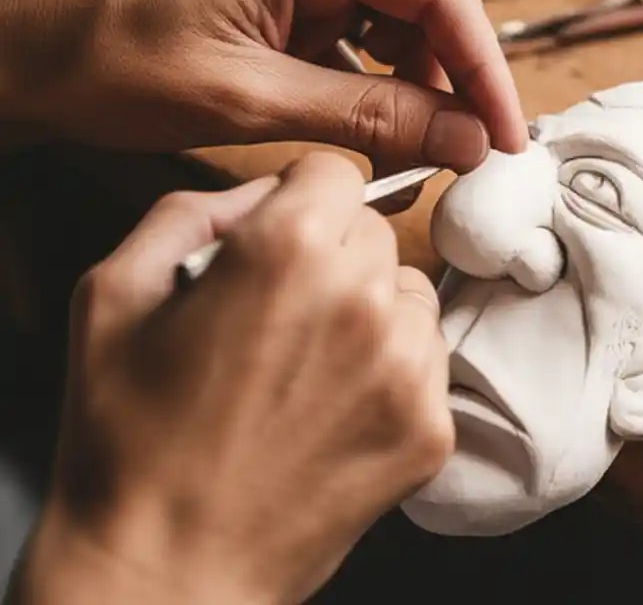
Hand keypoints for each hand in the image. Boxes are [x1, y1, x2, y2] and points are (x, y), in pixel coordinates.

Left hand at [0, 0, 526, 205]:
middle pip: (427, 2)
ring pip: (399, 24)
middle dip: (454, 82)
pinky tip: (375, 133)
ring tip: (416, 156)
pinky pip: (360, 37)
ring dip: (417, 91)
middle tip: (469, 157)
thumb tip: (467, 140)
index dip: (484, 68)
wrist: (20, 58)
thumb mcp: (247, 100)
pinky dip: (376, 88)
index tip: (505, 137)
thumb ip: (369, 118)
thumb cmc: (104, 64)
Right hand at [6, 153, 452, 604]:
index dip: (302, 198)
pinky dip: (391, 374)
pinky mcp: (431, 426)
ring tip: (305, 368)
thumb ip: (193, 213)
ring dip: (370, 312)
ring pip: (409, 294)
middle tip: (278, 314)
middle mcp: (364, 298)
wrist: (167, 565)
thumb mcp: (115, 292)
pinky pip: (428, 362)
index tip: (282, 234)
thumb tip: (260, 193)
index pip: (337, 172)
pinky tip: (332, 410)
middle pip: (374, 232)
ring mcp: (408, 367)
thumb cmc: (128, 435)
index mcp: (289, 250)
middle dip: (332, 255)